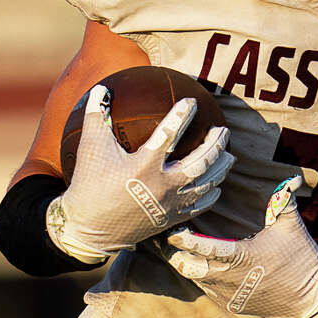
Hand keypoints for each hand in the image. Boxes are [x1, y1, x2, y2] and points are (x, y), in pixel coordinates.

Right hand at [47, 84, 232, 264]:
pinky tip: (216, 188)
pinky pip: (198, 207)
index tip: (191, 102)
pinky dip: (211, 195)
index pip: (170, 134)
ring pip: (206, 185)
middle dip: (216, 143)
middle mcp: (163, 185)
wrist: (88, 229)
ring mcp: (169, 204)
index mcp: (144, 165)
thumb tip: (100, 89)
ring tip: (230, 155)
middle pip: (201, 161)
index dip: (183, 115)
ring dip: (220, 168)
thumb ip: (96, 116)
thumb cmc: (88, 185)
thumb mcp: (90, 148)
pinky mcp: (170, 220)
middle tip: (223, 130)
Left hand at [166, 176, 317, 317]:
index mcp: (243, 258)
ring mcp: (230, 295)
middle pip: (189, 268)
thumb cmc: (302, 259)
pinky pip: (207, 290)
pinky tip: (195, 263)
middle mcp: (232, 280)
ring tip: (173, 248)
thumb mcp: (292, 226)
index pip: (205, 249)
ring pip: (195, 280)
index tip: (172, 231)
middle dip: (175, 254)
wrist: (314, 299)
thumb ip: (282, 200)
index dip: (185, 241)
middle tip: (165, 237)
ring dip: (185, 264)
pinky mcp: (232, 305)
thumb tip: (288, 175)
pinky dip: (199, 277)